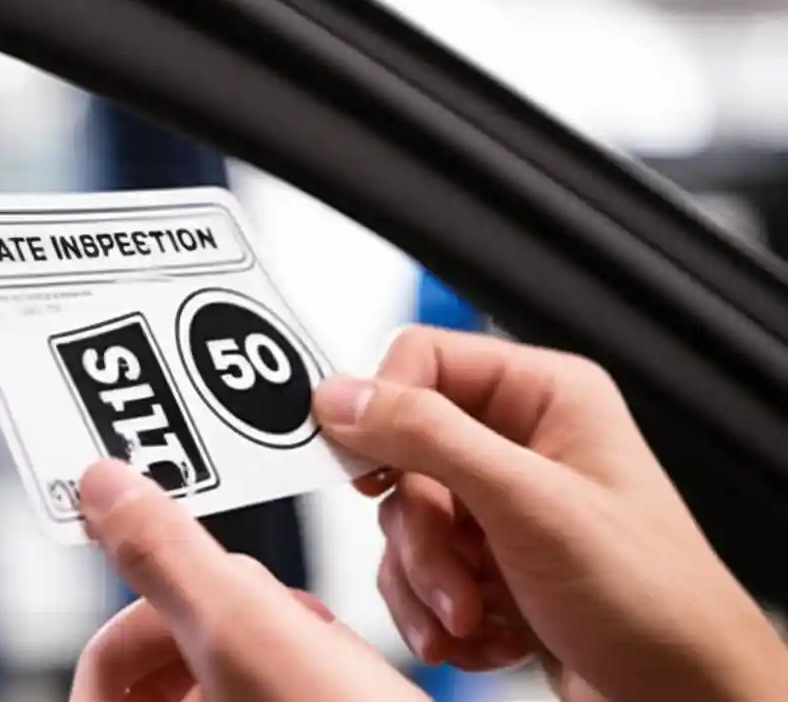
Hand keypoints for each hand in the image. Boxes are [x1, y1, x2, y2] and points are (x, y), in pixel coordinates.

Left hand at [69, 460, 427, 701]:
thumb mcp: (247, 632)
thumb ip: (167, 555)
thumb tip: (101, 490)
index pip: (100, 666)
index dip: (145, 613)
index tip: (189, 585)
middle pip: (160, 665)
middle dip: (218, 618)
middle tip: (261, 612)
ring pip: (221, 669)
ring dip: (266, 631)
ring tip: (308, 633)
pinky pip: (265, 686)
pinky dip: (296, 657)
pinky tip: (332, 655)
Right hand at [314, 326, 787, 701]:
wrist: (683, 701)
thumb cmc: (653, 600)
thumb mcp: (529, 503)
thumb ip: (430, 438)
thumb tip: (345, 397)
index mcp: (543, 395)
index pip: (423, 362)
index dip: (384, 413)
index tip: (368, 469)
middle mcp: (518, 443)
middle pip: (403, 455)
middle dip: (419, 533)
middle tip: (450, 573)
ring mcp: (499, 506)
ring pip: (403, 521)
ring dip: (426, 581)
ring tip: (470, 619)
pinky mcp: (486, 562)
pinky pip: (415, 570)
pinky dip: (435, 612)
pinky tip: (480, 635)